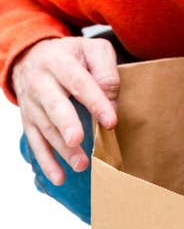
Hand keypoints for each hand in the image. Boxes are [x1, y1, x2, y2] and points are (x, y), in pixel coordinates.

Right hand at [12, 36, 119, 185]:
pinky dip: (46, 161)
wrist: (32, 55)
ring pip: (45, 128)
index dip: (95, 101)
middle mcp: (40, 82)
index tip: (110, 121)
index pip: (78, 82)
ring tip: (81, 165)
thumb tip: (110, 103)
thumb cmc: (72, 56)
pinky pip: (35, 142)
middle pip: (53, 105)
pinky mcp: (28, 120)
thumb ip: (106, 72)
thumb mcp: (93, 51)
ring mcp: (31, 103)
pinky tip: (59, 177)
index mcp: (59, 62)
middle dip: (65, 123)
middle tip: (77, 140)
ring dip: (62, 149)